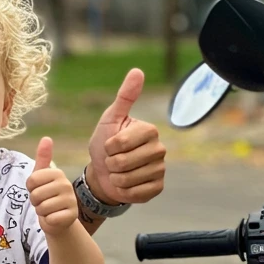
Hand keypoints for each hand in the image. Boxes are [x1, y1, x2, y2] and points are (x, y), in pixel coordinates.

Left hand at [26, 137, 78, 236]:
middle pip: (36, 194)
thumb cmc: (47, 197)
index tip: (38, 190)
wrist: (59, 220)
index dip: (30, 188)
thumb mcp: (41, 177)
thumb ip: (43, 159)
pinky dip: (48, 221)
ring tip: (49, 210)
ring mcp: (71, 200)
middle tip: (44, 202)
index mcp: (57, 173)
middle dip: (35, 201)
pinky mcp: (71, 216)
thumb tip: (46, 138)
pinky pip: (50, 218)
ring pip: (42, 207)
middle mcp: (66, 184)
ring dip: (41, 211)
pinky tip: (54, 218)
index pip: (31, 180)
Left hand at [86, 68, 165, 205]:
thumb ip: (124, 97)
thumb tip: (137, 71)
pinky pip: (136, 193)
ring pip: (128, 179)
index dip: (108, 147)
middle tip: (112, 161)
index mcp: (149, 130)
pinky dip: (124, 191)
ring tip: (117, 173)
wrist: (103, 173)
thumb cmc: (105, 143)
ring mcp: (160, 169)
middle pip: (124, 162)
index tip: (109, 145)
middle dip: (110, 163)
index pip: (122, 143)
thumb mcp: (110, 119)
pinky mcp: (157, 188)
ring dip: (115, 178)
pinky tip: (125, 185)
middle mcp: (160, 149)